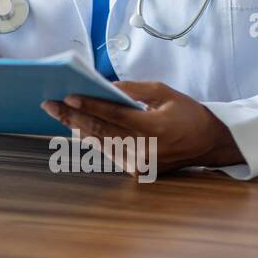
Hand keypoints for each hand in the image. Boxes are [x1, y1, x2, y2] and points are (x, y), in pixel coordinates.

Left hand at [40, 80, 245, 176]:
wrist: (209, 143)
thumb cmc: (186, 113)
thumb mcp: (164, 92)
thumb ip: (133, 90)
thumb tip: (103, 86)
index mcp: (155, 128)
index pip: (114, 116)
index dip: (90, 105)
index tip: (68, 96)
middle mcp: (145, 149)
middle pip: (101, 131)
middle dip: (71, 116)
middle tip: (49, 104)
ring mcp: (140, 164)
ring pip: (100, 143)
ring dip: (76, 127)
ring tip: (57, 113)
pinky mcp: (137, 171)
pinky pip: (108, 152)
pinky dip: (91, 138)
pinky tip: (76, 126)